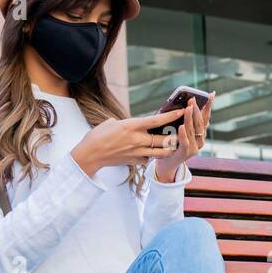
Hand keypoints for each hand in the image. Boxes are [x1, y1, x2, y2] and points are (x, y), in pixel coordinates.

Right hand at [70, 110, 184, 175]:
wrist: (90, 154)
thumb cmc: (98, 136)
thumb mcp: (112, 123)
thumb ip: (127, 123)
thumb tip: (133, 124)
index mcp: (132, 126)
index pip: (157, 120)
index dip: (171, 116)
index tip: (181, 111)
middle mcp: (137, 139)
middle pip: (164, 139)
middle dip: (175, 136)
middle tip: (181, 132)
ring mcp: (137, 152)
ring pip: (161, 152)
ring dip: (168, 148)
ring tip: (172, 144)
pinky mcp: (134, 161)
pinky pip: (148, 159)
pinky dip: (151, 156)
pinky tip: (150, 152)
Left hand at [151, 92, 214, 182]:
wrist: (166, 163)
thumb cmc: (172, 143)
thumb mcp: (178, 129)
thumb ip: (183, 119)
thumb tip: (182, 103)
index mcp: (200, 134)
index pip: (205, 118)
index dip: (208, 106)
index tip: (211, 94)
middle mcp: (200, 140)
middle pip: (200, 123)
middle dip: (196, 110)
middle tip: (192, 99)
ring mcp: (194, 148)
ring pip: (192, 130)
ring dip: (190, 118)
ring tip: (188, 108)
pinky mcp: (185, 154)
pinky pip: (185, 142)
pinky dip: (183, 134)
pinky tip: (182, 126)